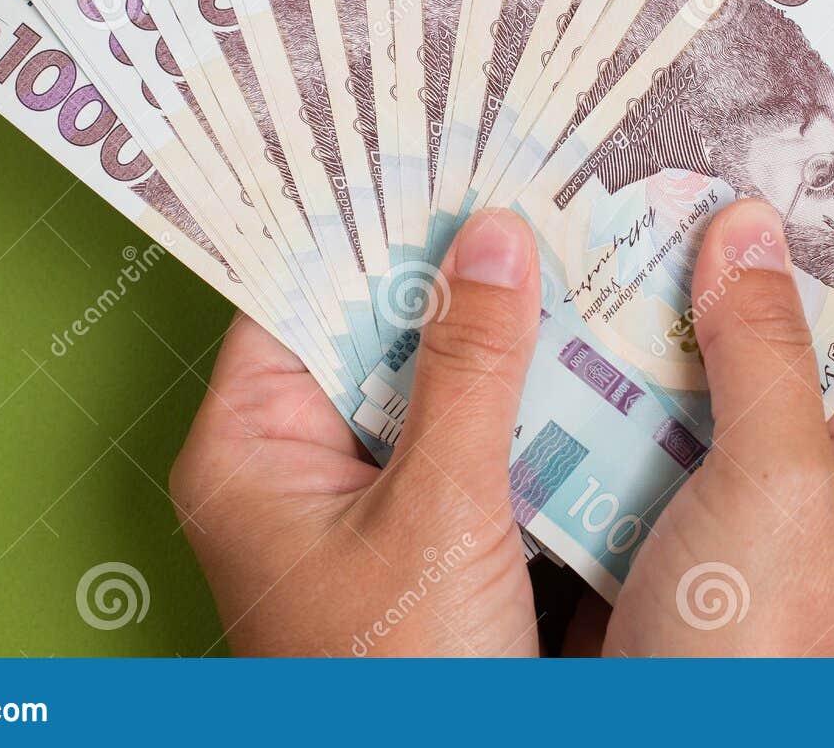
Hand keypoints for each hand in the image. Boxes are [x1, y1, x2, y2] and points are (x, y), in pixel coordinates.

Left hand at [170, 209, 541, 655]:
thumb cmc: (401, 680)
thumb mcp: (437, 511)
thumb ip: (470, 369)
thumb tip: (495, 238)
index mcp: (251, 448)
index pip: (295, 291)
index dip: (364, 218)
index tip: (437, 152)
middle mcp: (296, 464)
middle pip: (368, 331)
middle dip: (454, 270)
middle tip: (529, 188)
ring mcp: (362, 501)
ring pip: (429, 383)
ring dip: (498, 333)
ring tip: (568, 248)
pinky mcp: (423, 532)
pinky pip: (465, 436)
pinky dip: (519, 398)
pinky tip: (582, 348)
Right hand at [579, 198, 833, 655]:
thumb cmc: (764, 653)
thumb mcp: (779, 483)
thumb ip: (763, 348)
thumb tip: (747, 225)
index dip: (814, 223)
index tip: (744, 146)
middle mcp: (826, 467)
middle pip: (773, 330)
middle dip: (703, 261)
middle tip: (637, 172)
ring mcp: (743, 495)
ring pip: (696, 375)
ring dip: (641, 320)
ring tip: (581, 229)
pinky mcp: (672, 520)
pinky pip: (643, 426)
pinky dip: (603, 381)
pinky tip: (553, 327)